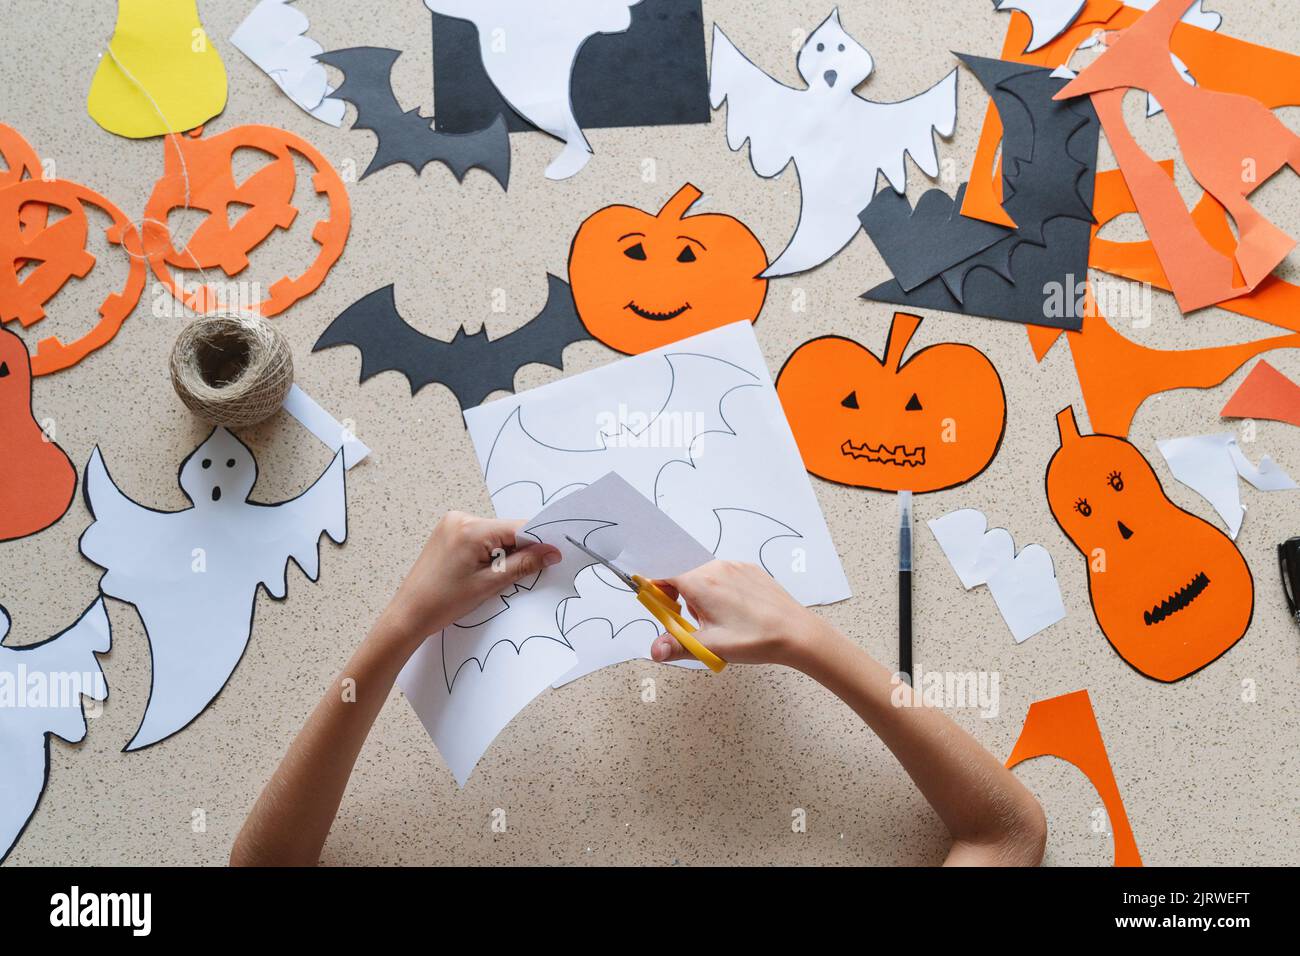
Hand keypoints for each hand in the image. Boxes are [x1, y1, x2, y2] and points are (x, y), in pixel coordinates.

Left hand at [379, 512, 559, 653]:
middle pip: (507, 530)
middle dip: (520, 550)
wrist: (408, 614)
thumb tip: (551, 551)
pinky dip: (489, 552)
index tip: (554, 556)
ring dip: (504, 552)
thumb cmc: (443, 602)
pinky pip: (480, 537)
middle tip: (525, 575)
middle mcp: (460, 518)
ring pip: (494, 535)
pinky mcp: (447, 532)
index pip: (518, 528)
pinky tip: (484, 571)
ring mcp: (452, 524)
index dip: (538, 542)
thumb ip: (524, 564)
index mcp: (471, 529)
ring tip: (495, 578)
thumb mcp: (490, 584)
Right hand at [649, 560, 829, 667]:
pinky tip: (734, 613)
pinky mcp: (750, 571)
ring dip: (702, 596)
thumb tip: (655, 649)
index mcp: (702, 582)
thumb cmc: (757, 638)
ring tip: (717, 622)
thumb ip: (677, 645)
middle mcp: (717, 567)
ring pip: (704, 576)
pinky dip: (720, 591)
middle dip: (680, 598)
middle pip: (683, 575)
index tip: (661, 607)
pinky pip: (724, 576)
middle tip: (692, 622)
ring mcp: (736, 567)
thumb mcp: (710, 647)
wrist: (797, 634)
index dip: (656, 590)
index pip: (664, 573)